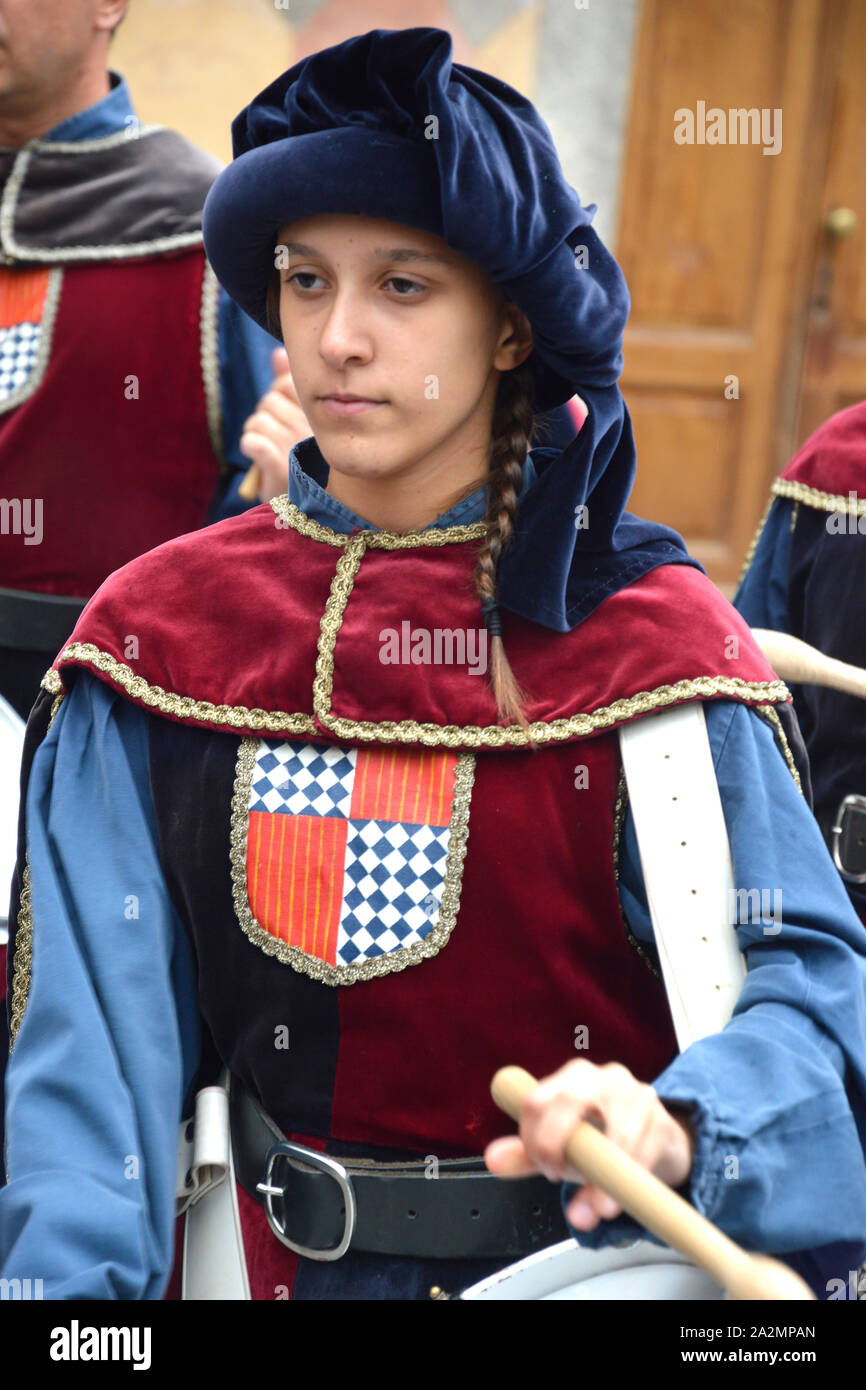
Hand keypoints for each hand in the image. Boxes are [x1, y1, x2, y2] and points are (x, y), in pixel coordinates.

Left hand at [239, 348, 310, 500]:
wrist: (308, 509)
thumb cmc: (305, 459)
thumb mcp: (301, 419)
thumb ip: (289, 383)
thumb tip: (278, 353)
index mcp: (325, 412)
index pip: (287, 383)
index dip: (277, 395)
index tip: (284, 413)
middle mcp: (315, 427)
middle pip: (269, 401)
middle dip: (264, 415)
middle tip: (275, 435)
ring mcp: (297, 447)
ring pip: (257, 421)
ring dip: (255, 434)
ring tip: (268, 449)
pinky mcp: (280, 467)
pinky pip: (252, 442)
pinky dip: (251, 449)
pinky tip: (260, 460)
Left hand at [484, 1059, 695, 1231]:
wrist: (660, 1140)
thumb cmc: (605, 1139)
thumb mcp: (564, 1145)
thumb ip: (527, 1153)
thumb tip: (493, 1159)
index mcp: (572, 1078)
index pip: (537, 1099)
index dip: (532, 1138)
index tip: (542, 1166)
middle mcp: (602, 1077)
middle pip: (569, 1101)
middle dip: (555, 1144)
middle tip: (554, 1176)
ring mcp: (634, 1095)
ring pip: (609, 1131)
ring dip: (596, 1178)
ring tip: (587, 1208)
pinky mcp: (661, 1121)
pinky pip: (640, 1152)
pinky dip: (624, 1182)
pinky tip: (611, 1202)